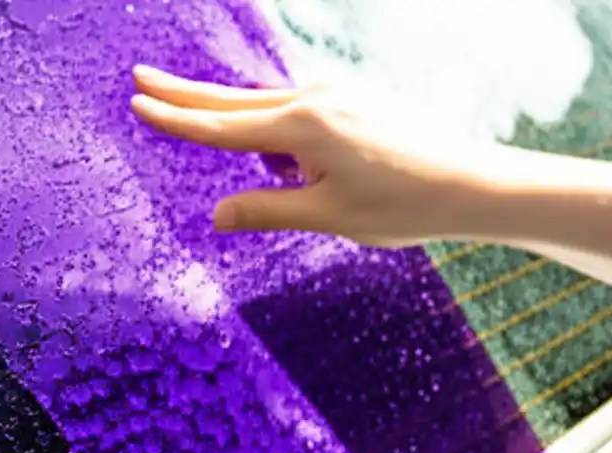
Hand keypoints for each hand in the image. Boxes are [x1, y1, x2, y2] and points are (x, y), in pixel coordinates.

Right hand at [130, 65, 487, 246]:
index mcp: (302, 127)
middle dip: (185, 92)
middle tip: (140, 77)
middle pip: (233, 99)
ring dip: (229, 116)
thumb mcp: (328, 216)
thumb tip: (217, 215)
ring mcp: (335, 99)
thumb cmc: (404, 204)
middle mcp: (314, 101)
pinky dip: (270, 131)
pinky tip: (278, 162)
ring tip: (208, 130)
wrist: (473, 184)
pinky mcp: (351, 107)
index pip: (222, 126)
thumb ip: (266, 211)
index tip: (137, 103)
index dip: (176, 118)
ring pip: (264, 107)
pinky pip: (294, 114)